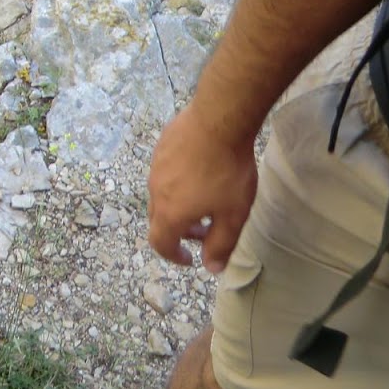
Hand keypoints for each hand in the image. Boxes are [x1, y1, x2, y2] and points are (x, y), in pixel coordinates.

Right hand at [147, 104, 258, 272]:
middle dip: (180, 231)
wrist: (218, 121)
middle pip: (160, 220)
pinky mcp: (162, 147)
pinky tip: (201, 171)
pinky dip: (178, 183)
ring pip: (162, 195)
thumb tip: (211, 268)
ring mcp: (156, 167)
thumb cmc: (227, 172)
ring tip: (206, 199)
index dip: (174, 256)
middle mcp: (156, 191)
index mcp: (170, 213)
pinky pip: (165, 173)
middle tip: (206, 229)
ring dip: (179, 205)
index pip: (160, 243)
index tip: (190, 259)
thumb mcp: (233, 215)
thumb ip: (220, 245)